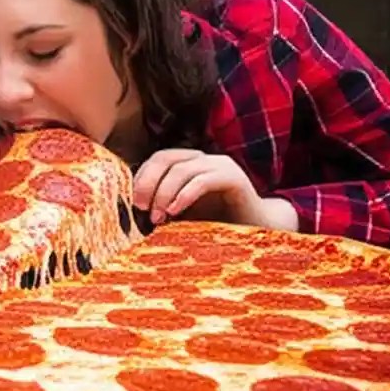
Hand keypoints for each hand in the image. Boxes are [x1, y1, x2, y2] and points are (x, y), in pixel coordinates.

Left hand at [131, 149, 296, 229]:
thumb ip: (161, 207)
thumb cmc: (215, 224)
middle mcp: (203, 159)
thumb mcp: (181, 214)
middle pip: (166, 159)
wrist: (256, 231)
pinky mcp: (233, 177)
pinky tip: (174, 211)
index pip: (158, 159)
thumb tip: (132, 211)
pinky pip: (202, 180)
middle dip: (148, 183)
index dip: (142, 178)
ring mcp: (219, 165)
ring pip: (181, 169)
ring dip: (164, 193)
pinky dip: (184, 195)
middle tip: (141, 208)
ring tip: (158, 217)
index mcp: (189, 163)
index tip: (134, 204)